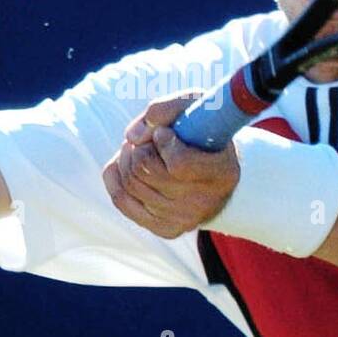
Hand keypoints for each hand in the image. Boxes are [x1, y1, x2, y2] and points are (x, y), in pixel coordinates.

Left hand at [101, 93, 239, 238]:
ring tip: (139, 148)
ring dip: (127, 158)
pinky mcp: (164, 229)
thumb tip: (132, 136)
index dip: (163, 142)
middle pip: (145, 170)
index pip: (178, 163)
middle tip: (147, 138)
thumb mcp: (196, 108)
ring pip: (130, 184)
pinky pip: (122, 201)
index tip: (164, 133)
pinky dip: (116, 177)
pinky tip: (124, 164)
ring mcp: (183, 220)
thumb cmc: (204, 134)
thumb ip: (167, 109)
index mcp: (221, 172)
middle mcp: (203, 202)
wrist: (216, 175)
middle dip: (140, 146)